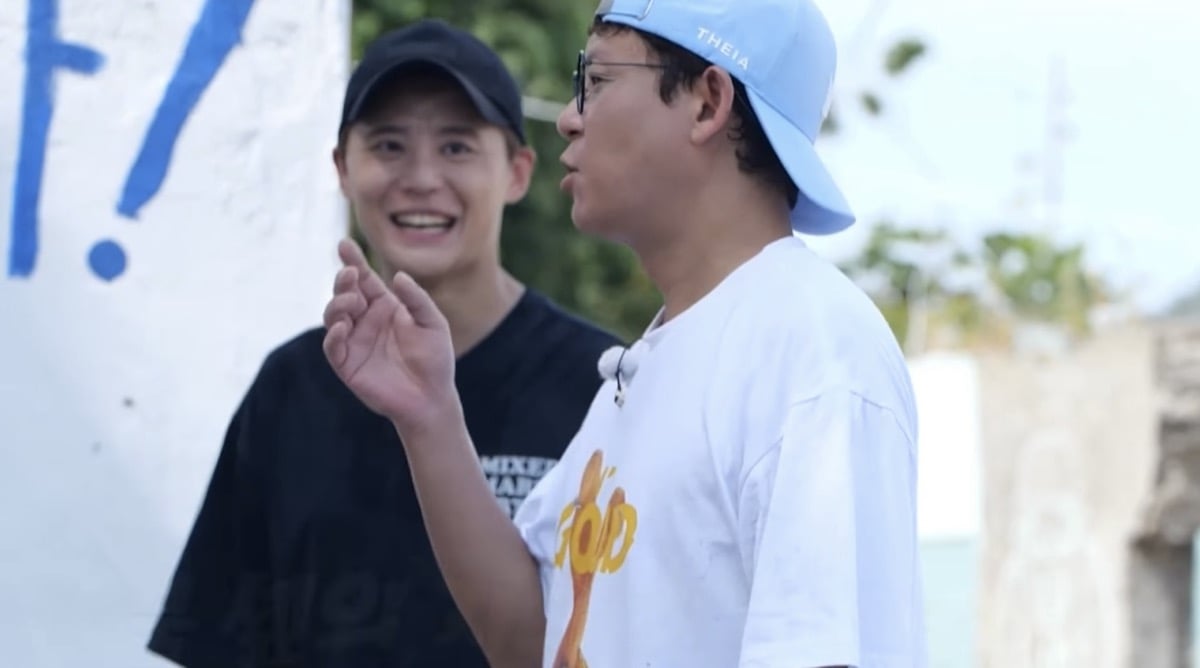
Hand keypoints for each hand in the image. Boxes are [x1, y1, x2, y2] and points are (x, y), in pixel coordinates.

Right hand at [322, 238, 457, 432]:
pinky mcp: (348, 364)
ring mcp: (354, 341)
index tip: (344, 244)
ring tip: (353, 302)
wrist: (432, 398)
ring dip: (338, 304)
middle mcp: (365, 320)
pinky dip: (333, 335)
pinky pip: (333, 347)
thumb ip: (417, 299)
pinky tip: (342, 327)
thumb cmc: (435, 359)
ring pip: (333, 316)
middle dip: (343, 281)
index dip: (352, 261)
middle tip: (350, 274)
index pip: (364, 279)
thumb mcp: (433, 323)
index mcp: (384, 306)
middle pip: (345, 293)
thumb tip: (398, 276)